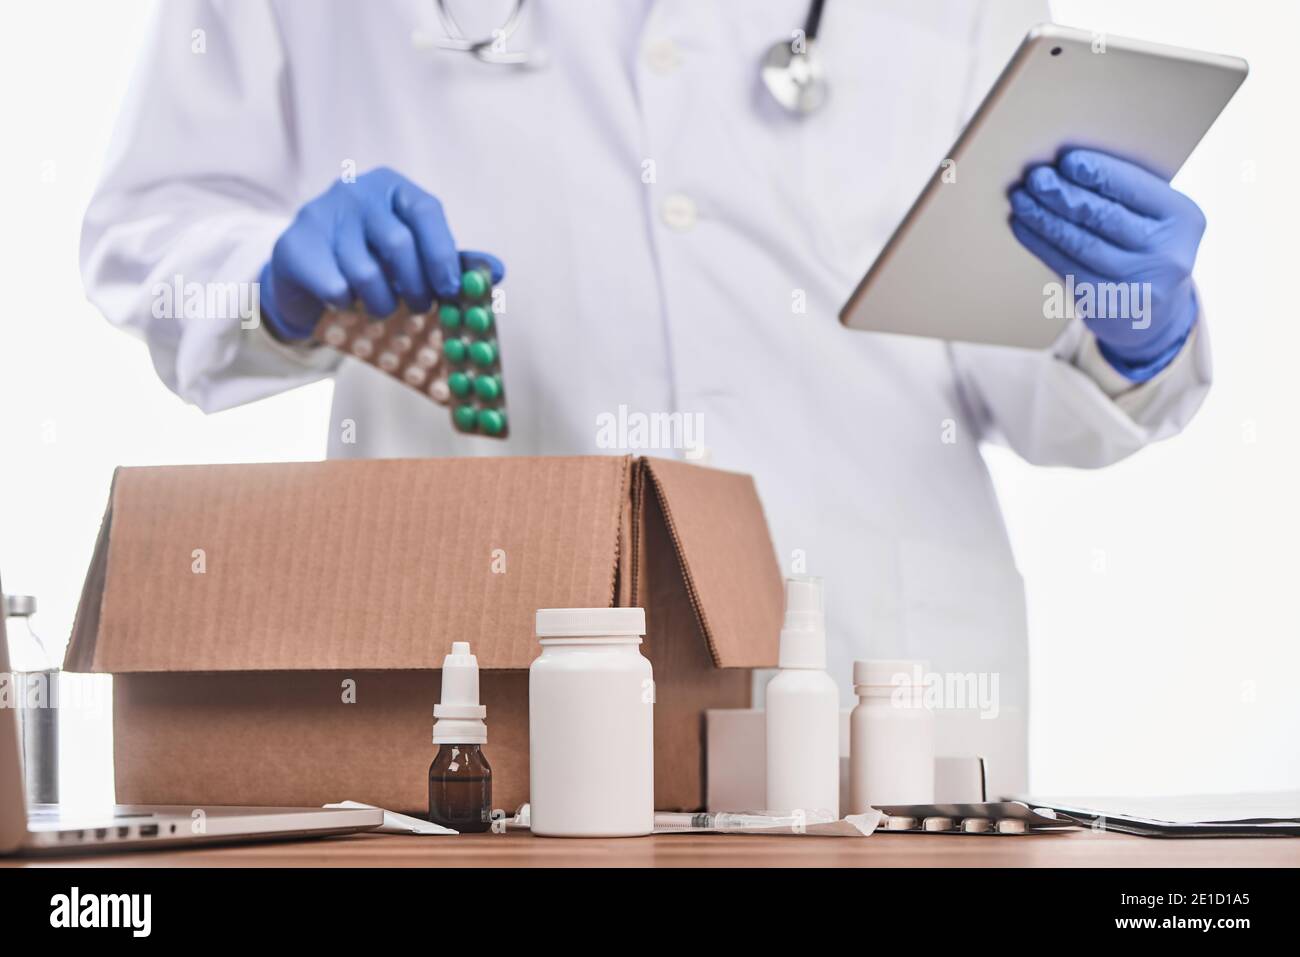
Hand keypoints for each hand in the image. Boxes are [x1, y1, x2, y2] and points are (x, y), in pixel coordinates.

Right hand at [259, 167, 503, 340]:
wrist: (305, 270)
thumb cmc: (371, 258)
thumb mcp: (414, 254)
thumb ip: (453, 261)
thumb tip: (495, 272)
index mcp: (391, 187)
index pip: (426, 211)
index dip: (443, 254)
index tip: (451, 290)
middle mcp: (355, 191)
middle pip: (398, 244)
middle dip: (416, 286)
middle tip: (420, 307)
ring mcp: (321, 213)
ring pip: (365, 272)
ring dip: (382, 303)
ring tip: (384, 308)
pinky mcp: (295, 244)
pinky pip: (335, 286)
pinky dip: (348, 304)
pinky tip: (347, 302)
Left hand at [1009, 149, 1204, 379]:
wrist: (1155, 311)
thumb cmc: (1146, 246)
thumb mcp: (1155, 217)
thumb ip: (1124, 194)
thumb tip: (1063, 166)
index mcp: (1184, 218)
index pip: (1135, 189)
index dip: (1098, 173)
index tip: (1066, 160)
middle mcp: (1168, 254)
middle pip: (1104, 217)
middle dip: (1064, 194)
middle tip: (1036, 178)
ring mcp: (1138, 285)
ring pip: (1080, 244)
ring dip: (1044, 219)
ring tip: (1021, 200)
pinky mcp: (1107, 306)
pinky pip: (1066, 268)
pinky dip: (1040, 244)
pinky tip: (1022, 226)